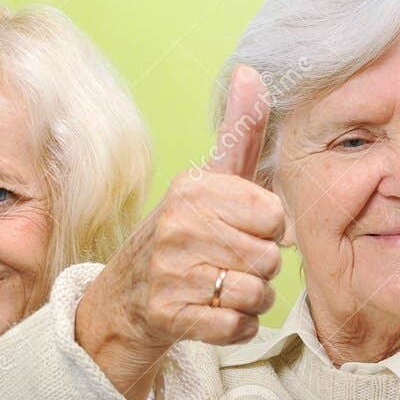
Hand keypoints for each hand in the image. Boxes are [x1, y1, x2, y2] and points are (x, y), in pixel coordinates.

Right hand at [76, 66, 286, 399]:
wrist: (125, 298)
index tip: (239, 230)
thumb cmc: (184, 233)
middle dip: (259, 269)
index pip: (274, 217)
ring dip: (250, 300)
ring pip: (257, 294)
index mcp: (193, 189)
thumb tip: (252, 71)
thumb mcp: (210, 179)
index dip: (267, 231)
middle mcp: (178, 226)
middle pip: (270, 259)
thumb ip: (240, 131)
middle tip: (226, 263)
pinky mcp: (168, 316)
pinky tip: (212, 313)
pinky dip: (235, 327)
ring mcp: (170, 273)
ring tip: (220, 289)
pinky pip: (238, 328)